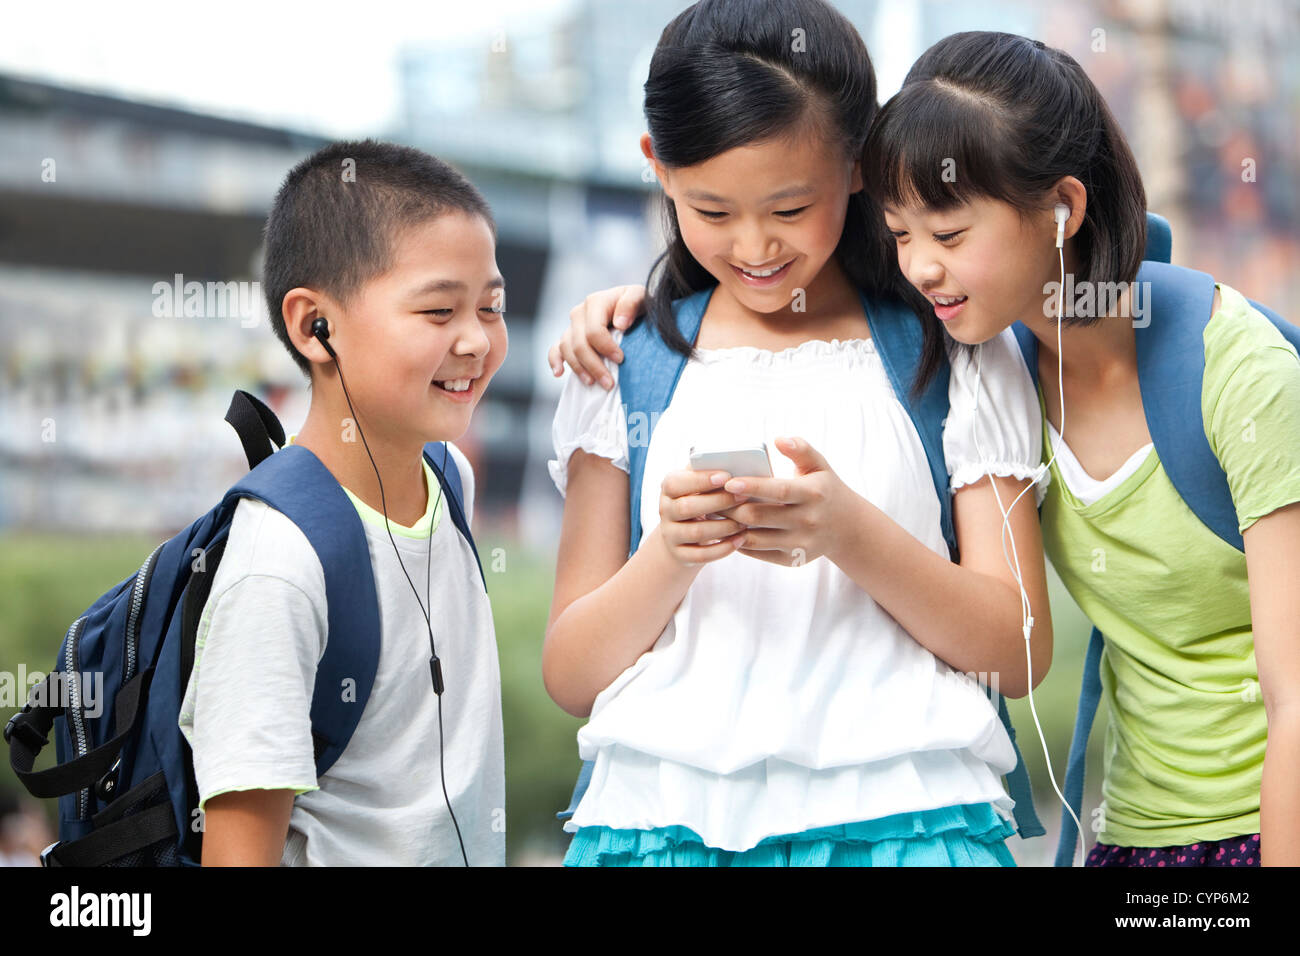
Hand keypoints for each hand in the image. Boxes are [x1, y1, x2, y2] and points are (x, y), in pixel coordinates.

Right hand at [547, 284, 646, 388]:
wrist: (633, 307)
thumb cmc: (638, 303)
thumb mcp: (641, 297)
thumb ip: (631, 304)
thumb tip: (620, 323)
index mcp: (596, 302)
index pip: (594, 330)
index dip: (606, 347)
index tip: (620, 359)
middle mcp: (580, 313)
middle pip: (579, 344)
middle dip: (594, 366)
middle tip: (609, 383)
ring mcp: (572, 326)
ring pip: (567, 350)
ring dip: (579, 369)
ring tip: (592, 383)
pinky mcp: (568, 337)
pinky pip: (555, 349)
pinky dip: (555, 361)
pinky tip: (559, 373)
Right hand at [657, 467, 749, 567]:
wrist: (684, 532)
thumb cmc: (701, 498)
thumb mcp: (701, 483)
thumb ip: (711, 471)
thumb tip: (736, 461)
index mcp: (669, 488)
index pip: (676, 483)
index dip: (700, 480)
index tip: (726, 477)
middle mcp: (665, 511)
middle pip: (686, 507)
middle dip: (718, 502)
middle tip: (744, 497)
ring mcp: (670, 535)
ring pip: (696, 532)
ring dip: (724, 527)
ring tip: (745, 522)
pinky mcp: (680, 555)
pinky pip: (701, 555)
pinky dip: (723, 548)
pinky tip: (741, 539)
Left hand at [716, 437, 853, 567]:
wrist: (847, 527)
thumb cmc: (825, 489)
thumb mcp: (820, 466)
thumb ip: (801, 449)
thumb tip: (778, 440)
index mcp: (813, 494)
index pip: (778, 490)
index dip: (752, 486)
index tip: (728, 482)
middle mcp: (808, 521)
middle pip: (759, 517)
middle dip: (731, 508)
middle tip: (711, 499)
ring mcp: (800, 543)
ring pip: (755, 538)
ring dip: (731, 527)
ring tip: (714, 514)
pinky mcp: (793, 560)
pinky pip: (759, 553)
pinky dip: (740, 542)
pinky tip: (728, 530)